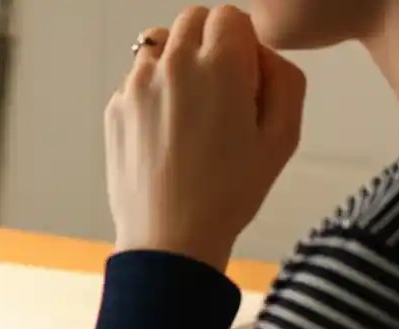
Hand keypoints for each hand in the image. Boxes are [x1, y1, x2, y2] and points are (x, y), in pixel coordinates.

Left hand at [106, 5, 305, 270]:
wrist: (170, 236)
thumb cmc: (231, 192)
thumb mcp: (284, 135)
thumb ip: (282, 77)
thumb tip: (258, 52)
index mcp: (220, 64)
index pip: (229, 15)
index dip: (241, 41)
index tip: (244, 74)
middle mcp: (173, 65)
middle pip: (191, 21)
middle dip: (208, 42)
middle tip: (219, 87)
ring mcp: (136, 86)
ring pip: (158, 47)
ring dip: (175, 64)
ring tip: (189, 112)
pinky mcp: (114, 109)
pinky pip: (135, 82)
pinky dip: (151, 94)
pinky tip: (164, 134)